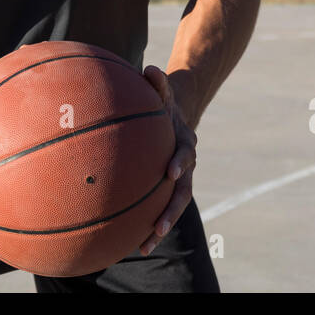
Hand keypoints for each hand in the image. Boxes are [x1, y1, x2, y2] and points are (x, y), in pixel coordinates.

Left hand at [139, 65, 195, 255]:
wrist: (177, 115)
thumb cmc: (163, 103)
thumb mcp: (163, 91)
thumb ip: (158, 82)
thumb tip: (149, 68)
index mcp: (185, 142)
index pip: (186, 153)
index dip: (181, 162)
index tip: (171, 172)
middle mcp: (186, 164)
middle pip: (183, 191)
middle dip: (171, 211)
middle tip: (159, 226)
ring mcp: (179, 179)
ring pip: (172, 206)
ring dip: (161, 226)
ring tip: (145, 246)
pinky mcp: (167, 188)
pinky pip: (158, 207)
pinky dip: (147, 223)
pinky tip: (129, 241)